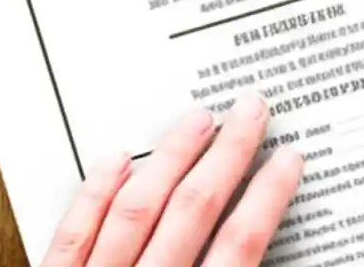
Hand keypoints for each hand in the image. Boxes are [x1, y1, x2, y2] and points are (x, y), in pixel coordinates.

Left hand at [42, 94, 303, 266]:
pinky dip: (97, 193)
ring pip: (137, 208)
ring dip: (171, 158)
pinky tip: (116, 159)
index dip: (269, 197)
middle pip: (193, 210)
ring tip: (196, 119)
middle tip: (251, 110)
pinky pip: (75, 234)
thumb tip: (285, 254)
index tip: (288, 159)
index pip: (240, 245)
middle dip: (228, 154)